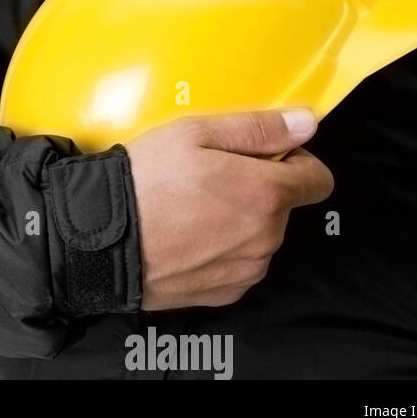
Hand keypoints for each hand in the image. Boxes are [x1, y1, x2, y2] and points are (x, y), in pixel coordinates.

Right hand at [125, 109, 333, 309]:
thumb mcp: (194, 134)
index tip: (260, 158)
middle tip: (207, 181)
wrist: (98, 242)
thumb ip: (258, 128)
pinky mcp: (224, 293)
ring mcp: (246, 269)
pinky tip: (186, 239)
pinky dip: (220, 252)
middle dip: (256, 191)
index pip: (318, 179)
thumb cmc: (142, 183)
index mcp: (266, 193)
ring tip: (190, 212)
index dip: (293, 161)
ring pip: (260, 238)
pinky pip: (238, 265)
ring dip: (238, 224)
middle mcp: (266, 237)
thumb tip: (306, 124)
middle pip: (283, 208)